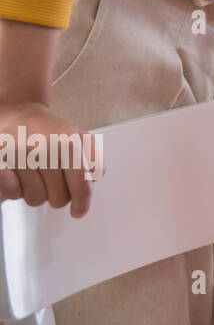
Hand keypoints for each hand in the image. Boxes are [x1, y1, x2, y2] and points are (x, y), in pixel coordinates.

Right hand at [0, 103, 95, 217]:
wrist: (19, 114)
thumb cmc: (51, 131)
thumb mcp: (81, 140)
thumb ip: (94, 161)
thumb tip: (93, 182)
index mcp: (70, 143)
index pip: (81, 186)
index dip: (82, 203)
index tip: (79, 210)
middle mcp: (46, 148)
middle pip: (59, 199)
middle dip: (59, 195)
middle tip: (54, 181)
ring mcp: (21, 155)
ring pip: (36, 199)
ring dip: (38, 192)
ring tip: (37, 175)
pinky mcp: (1, 162)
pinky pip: (13, 193)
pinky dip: (17, 189)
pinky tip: (20, 174)